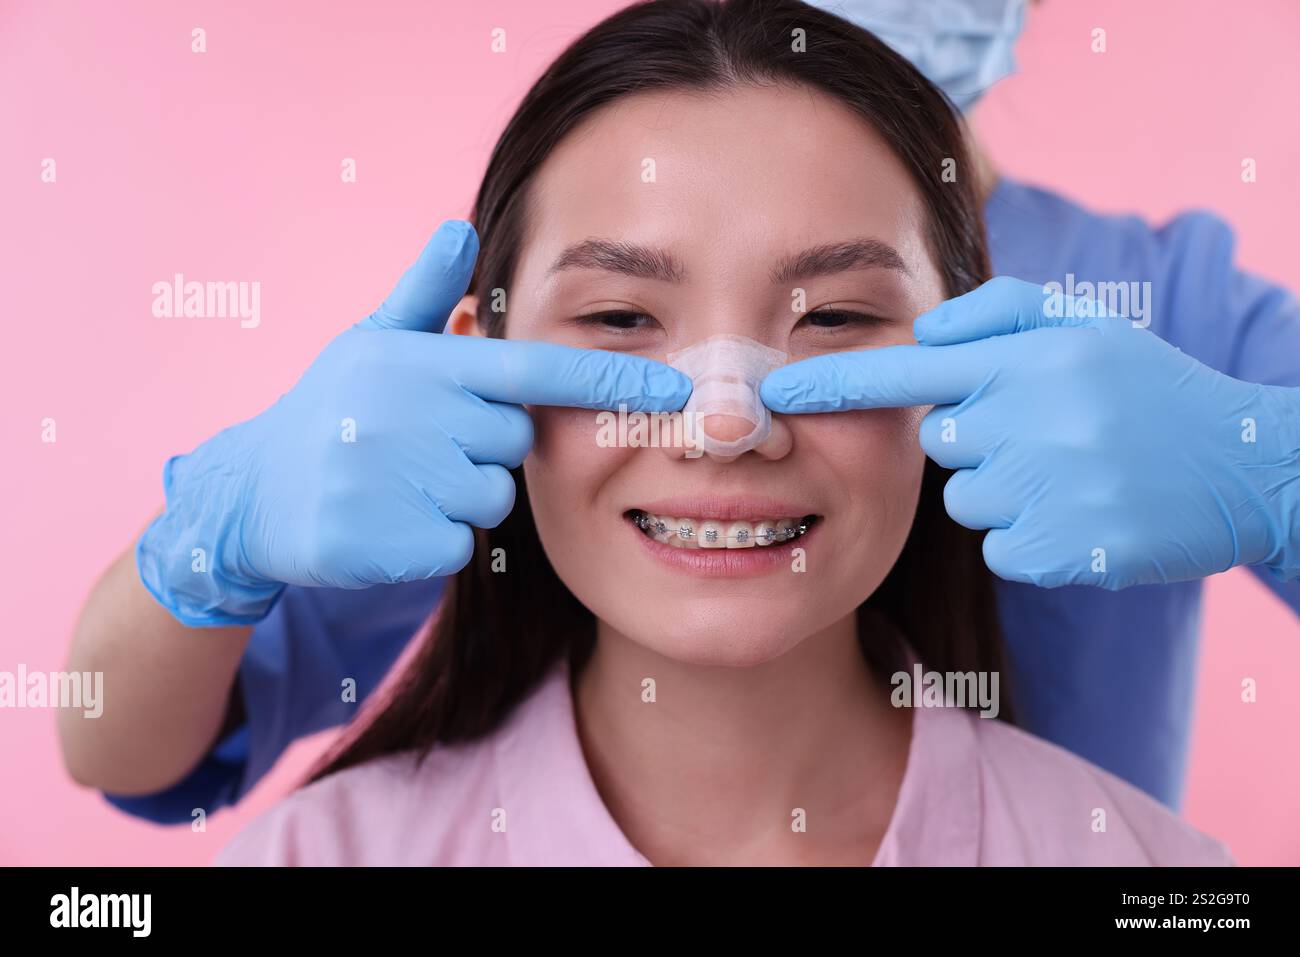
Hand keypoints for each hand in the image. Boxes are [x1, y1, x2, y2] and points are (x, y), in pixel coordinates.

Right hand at [138, 221, 690, 624]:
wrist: (248, 497)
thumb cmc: (324, 409)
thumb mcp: (367, 343)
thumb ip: (421, 292)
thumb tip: (458, 227)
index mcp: (417, 364)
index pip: (532, 369)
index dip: (608, 378)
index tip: (673, 388)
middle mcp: (407, 416)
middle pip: (514, 444)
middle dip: (483, 448)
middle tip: (422, 445)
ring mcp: (391, 482)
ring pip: (489, 500)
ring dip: (458, 497)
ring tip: (399, 482)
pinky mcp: (381, 543)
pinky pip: (456, 546)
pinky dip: (431, 540)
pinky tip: (386, 522)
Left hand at [761, 276, 1299, 588]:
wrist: (1249, 465)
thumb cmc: (1152, 391)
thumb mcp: (1088, 327)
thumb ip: (1002, 313)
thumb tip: (924, 331)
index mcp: (1030, 360)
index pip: (909, 370)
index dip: (835, 384)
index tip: (773, 390)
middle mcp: (1031, 418)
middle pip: (942, 443)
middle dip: (981, 440)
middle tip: (1052, 435)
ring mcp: (1047, 487)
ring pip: (969, 501)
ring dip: (1010, 493)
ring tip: (1077, 474)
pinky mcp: (1062, 548)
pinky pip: (1003, 549)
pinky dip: (1036, 540)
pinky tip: (1087, 516)